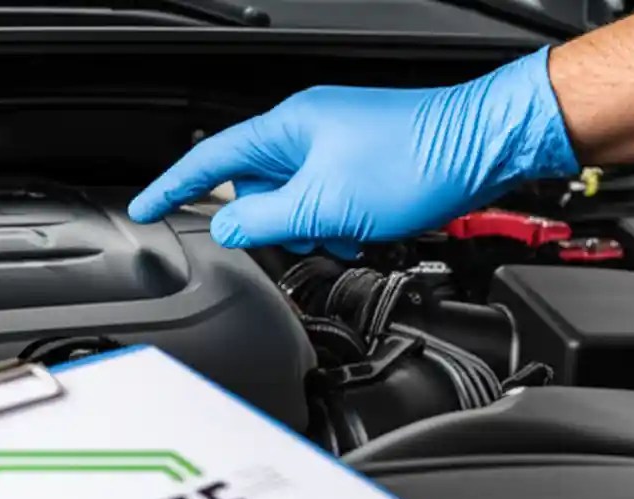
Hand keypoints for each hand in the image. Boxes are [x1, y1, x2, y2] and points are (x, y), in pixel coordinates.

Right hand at [127, 47, 578, 256]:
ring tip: (348, 231)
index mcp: (287, 129)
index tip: (146, 205)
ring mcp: (336, 146)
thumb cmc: (417, 158)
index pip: (210, 158)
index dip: (172, 186)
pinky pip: (328, 200)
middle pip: (258, 187)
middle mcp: (307, 131)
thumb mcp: (324, 202)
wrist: (487, 146)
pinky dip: (339, 222)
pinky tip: (365, 228)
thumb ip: (263, 219)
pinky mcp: (363, 163)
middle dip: (276, 221)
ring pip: (296, 200)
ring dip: (313, 226)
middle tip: (306, 235)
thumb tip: (228, 229)